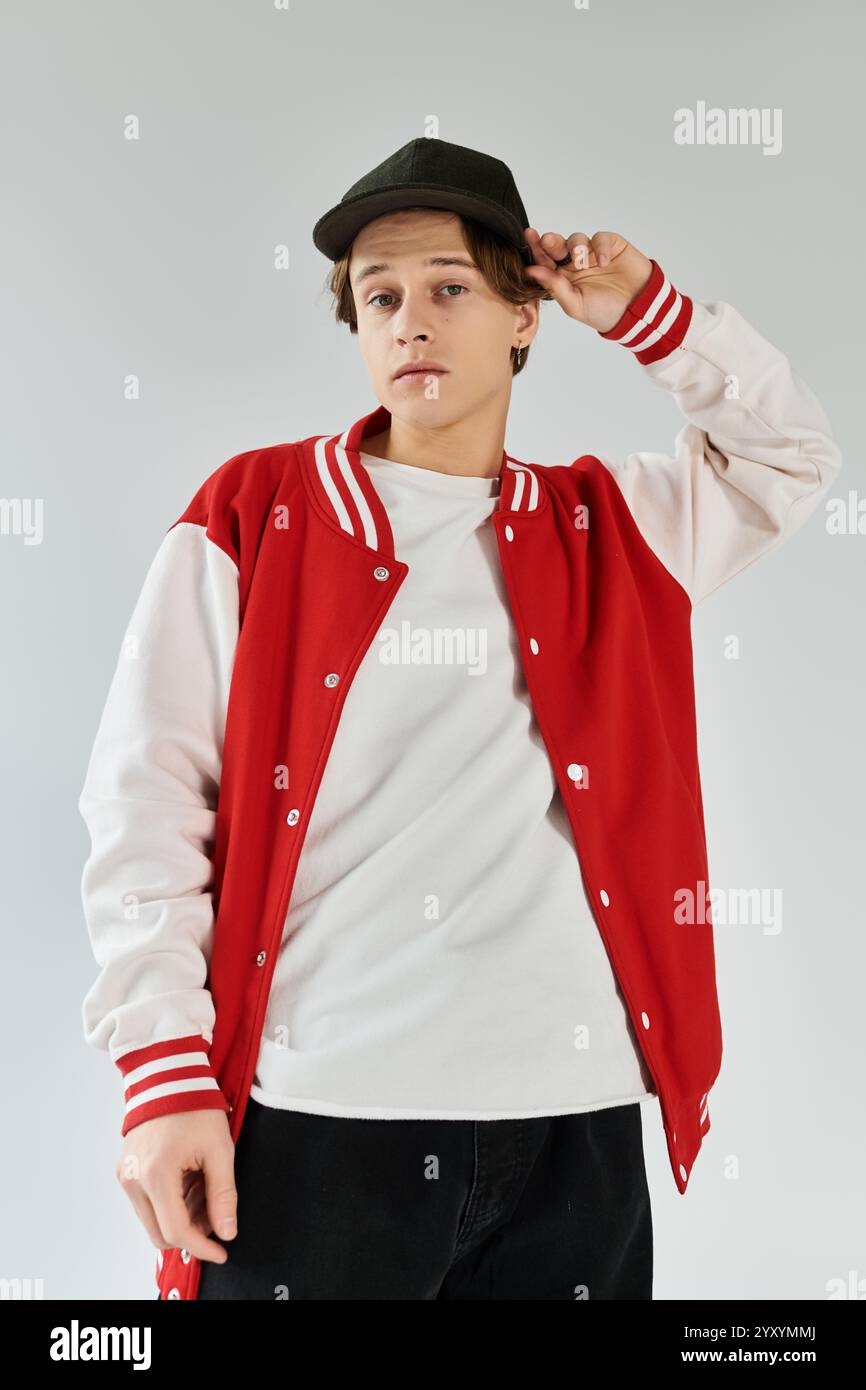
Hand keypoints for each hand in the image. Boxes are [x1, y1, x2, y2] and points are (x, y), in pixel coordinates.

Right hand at [115, 1108, 237, 1263]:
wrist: (168, 1075)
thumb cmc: (196, 1107)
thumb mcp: (219, 1149)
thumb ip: (223, 1194)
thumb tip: (227, 1232)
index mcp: (156, 1173)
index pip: (176, 1230)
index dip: (201, 1247)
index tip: (222, 1251)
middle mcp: (133, 1178)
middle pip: (160, 1233)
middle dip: (191, 1231)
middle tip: (214, 1208)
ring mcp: (125, 1175)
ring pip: (152, 1220)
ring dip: (179, 1216)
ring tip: (202, 1185)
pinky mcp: (124, 1170)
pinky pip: (145, 1202)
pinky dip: (168, 1202)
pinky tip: (187, 1179)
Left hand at [523, 229, 653, 333]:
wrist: (636, 311)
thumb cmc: (604, 312)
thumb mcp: (575, 305)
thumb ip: (554, 287)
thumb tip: (531, 270)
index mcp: (562, 277)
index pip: (545, 261)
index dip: (536, 249)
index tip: (528, 237)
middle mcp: (574, 263)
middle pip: (557, 245)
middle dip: (551, 242)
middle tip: (546, 241)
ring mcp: (591, 253)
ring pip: (577, 239)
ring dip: (576, 247)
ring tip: (581, 261)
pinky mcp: (610, 245)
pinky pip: (600, 239)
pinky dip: (600, 248)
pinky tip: (603, 262)